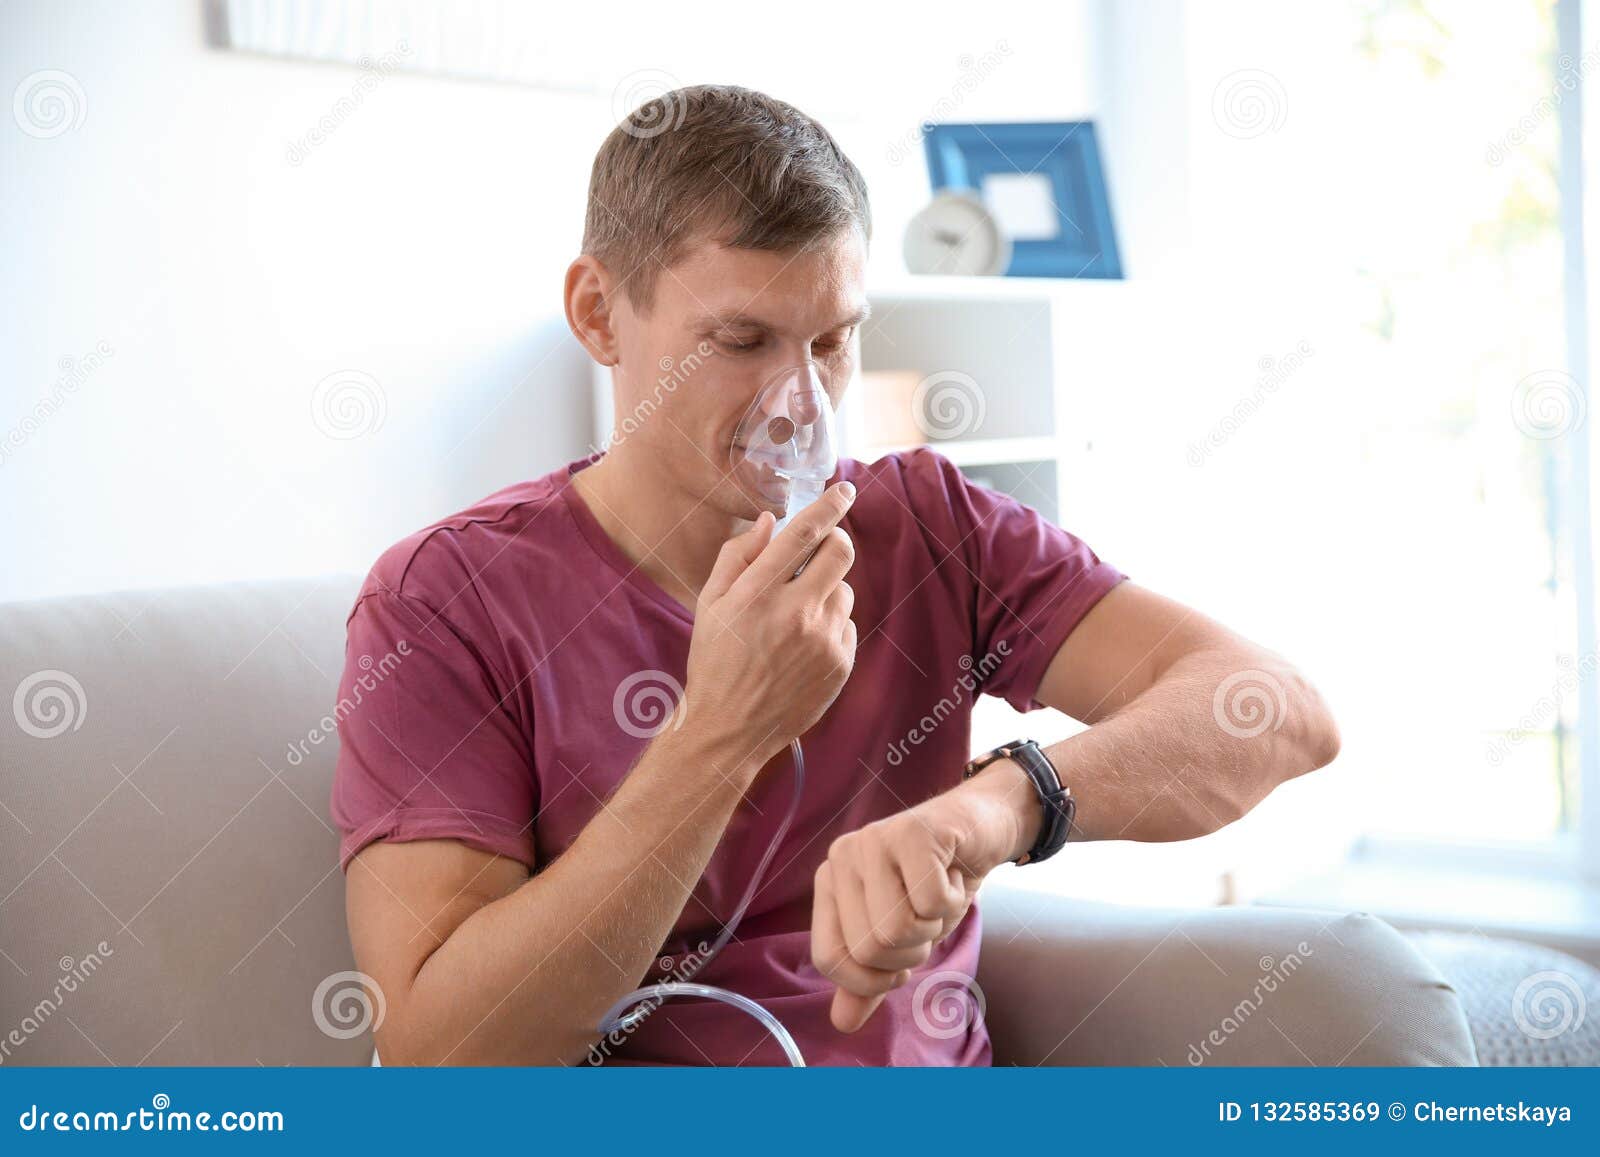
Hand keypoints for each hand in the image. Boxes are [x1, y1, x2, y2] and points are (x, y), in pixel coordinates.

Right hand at [684, 480, 857, 771]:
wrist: (728, 730)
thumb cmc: (714, 662)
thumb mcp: (709, 604)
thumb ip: (737, 556)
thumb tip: (770, 521)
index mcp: (758, 593)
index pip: (805, 532)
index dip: (830, 504)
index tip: (845, 488)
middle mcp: (796, 613)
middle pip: (840, 551)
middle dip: (833, 542)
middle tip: (817, 552)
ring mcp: (823, 641)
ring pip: (844, 590)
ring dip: (826, 592)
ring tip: (794, 619)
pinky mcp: (841, 664)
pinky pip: (847, 626)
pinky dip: (830, 626)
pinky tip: (801, 648)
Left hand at [811, 765, 1035, 1031]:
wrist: (982, 830)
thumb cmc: (937, 882)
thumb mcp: (902, 937)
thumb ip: (871, 976)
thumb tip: (842, 1023)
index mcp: (829, 883)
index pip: (829, 958)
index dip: (872, 979)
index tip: (901, 961)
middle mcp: (842, 858)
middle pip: (869, 948)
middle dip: (912, 950)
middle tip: (926, 916)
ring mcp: (874, 840)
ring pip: (899, 929)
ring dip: (935, 926)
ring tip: (939, 894)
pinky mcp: (913, 832)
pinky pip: (932, 902)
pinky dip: (955, 902)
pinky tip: (953, 875)